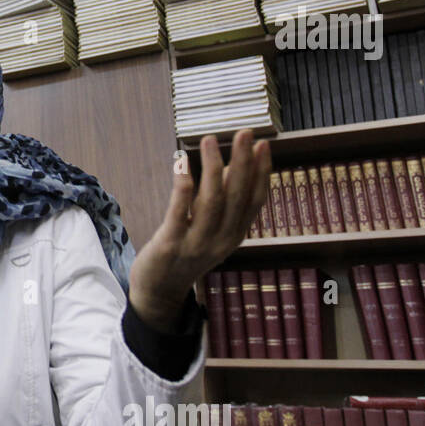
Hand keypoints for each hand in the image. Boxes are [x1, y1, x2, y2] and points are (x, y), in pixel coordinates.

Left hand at [127, 128, 271, 331]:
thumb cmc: (185, 255)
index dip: (261, 173)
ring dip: (213, 167)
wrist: (159, 292)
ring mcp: (196, 244)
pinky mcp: (170, 244)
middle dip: (243, 162)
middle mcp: (220, 240)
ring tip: (211, 140)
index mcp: (234, 236)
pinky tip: (182, 164)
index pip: (254, 201)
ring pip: (211, 201)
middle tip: (245, 133)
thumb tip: (229, 166)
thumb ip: (221, 204)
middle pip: (236, 197)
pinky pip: (179, 212)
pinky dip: (183, 186)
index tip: (264, 146)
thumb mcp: (211, 231)